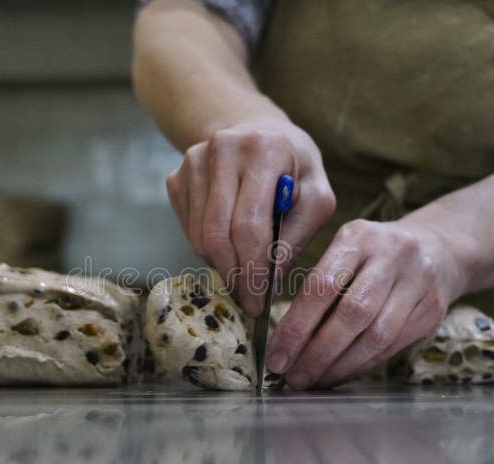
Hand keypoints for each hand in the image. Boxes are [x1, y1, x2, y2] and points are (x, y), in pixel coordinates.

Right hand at [165, 120, 335, 315]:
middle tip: (248, 300)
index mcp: (263, 149)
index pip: (249, 225)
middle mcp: (221, 149)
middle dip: (233, 275)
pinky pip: (187, 228)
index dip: (252, 270)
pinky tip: (230, 241)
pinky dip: (208, 247)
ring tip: (244, 269)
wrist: (258, 131)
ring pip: (198, 236)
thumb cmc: (294, 168)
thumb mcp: (317, 196)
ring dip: (221, 264)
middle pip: (216, 234)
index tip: (258, 302)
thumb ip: (297, 237)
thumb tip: (268, 282)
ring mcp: (193, 161)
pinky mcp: (177, 176)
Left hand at [266, 219, 467, 388]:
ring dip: (339, 366)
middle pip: (352, 314)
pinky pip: (392, 347)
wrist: (438, 248)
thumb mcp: (345, 251)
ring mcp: (418, 282)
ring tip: (313, 381)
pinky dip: (361, 366)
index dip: (296, 327)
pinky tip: (340, 375)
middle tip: (292, 377)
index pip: (322, 287)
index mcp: (359, 236)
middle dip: (317, 353)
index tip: (276, 356)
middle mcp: (392, 255)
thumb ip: (318, 286)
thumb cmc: (374, 255)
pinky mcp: (432, 310)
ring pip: (376, 337)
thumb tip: (284, 341)